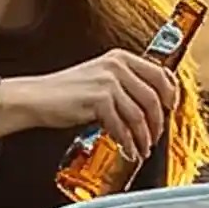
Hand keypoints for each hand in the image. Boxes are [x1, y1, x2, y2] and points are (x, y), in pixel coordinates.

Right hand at [0, 49, 176, 158]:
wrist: (37, 98)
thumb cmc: (65, 91)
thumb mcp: (99, 77)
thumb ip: (123, 84)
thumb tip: (149, 103)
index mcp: (120, 58)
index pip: (159, 73)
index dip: (170, 94)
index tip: (171, 109)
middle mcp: (116, 66)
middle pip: (153, 96)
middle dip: (158, 121)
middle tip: (156, 135)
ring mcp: (107, 82)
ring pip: (139, 114)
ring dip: (144, 136)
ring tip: (142, 147)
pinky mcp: (98, 100)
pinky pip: (121, 126)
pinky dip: (127, 141)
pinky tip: (128, 149)